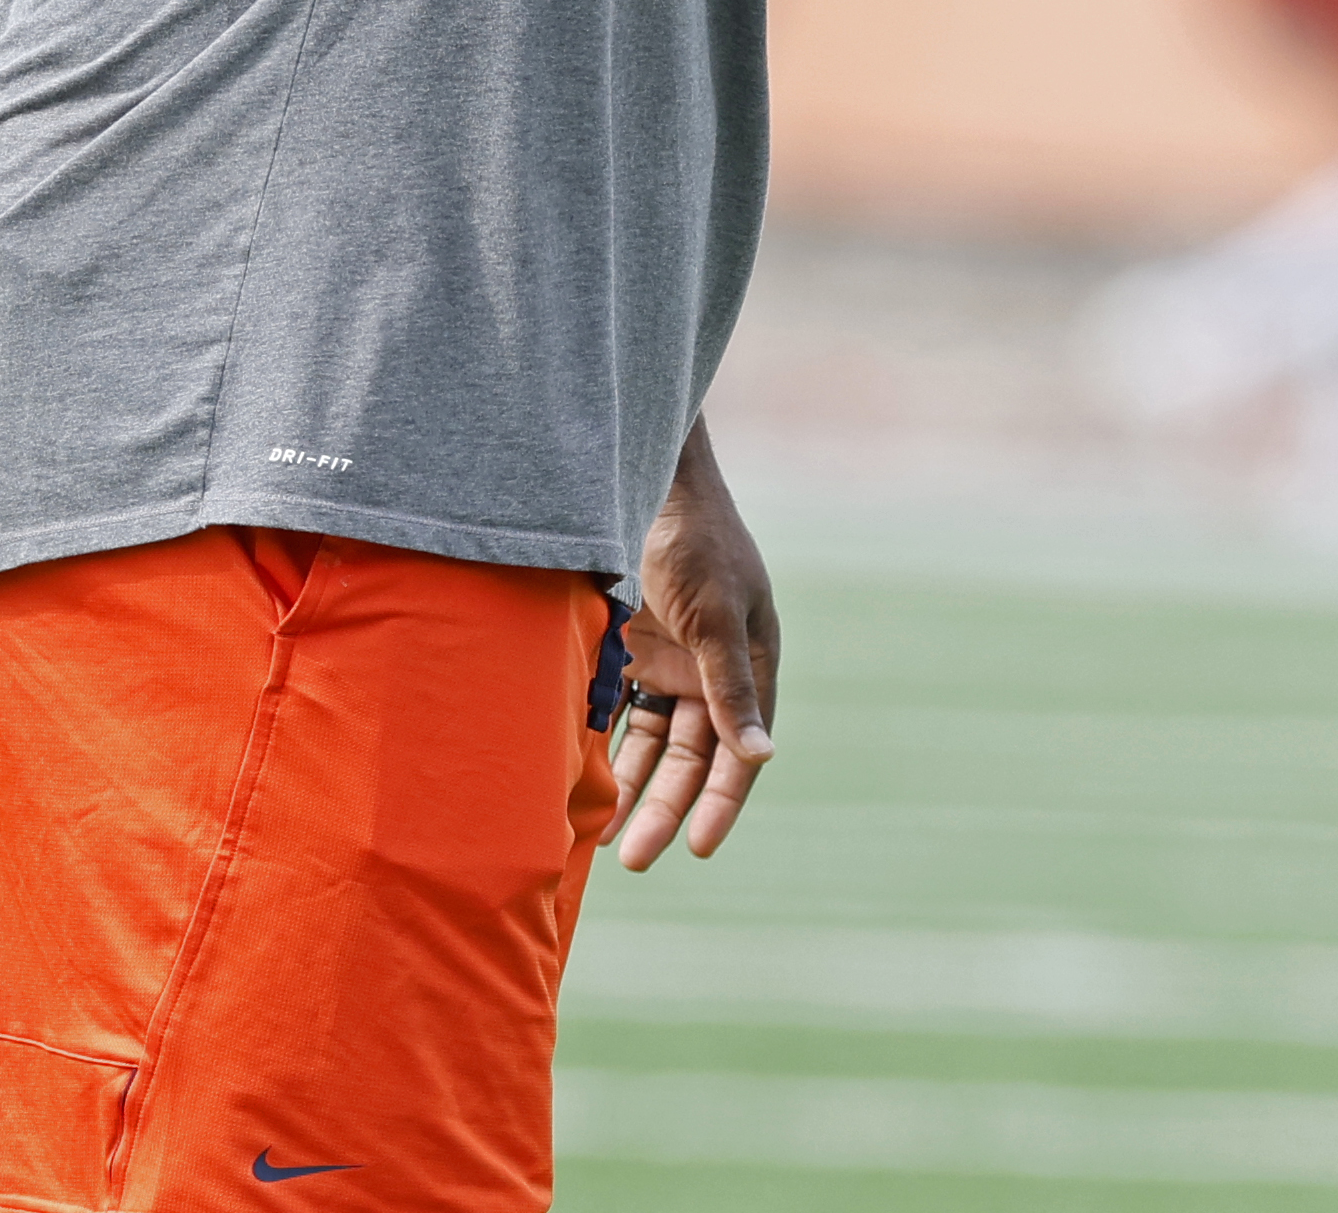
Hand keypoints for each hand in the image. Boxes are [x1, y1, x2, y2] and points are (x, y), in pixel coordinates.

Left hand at [608, 420, 777, 869]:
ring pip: (649, 743)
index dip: (722, 802)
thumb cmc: (694, 539)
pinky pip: (612, 711)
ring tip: (601, 836)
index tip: (697, 848)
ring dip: (629, 786)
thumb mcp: (718, 613)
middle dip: (665, 807)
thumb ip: (732, 685)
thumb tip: (762, 755)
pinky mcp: (625, 650)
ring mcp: (667, 662)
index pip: (739, 749)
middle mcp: (709, 672)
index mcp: (750, 662)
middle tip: (635, 859)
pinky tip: (575, 782)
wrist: (641, 479)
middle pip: (690, 757)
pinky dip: (598, 745)